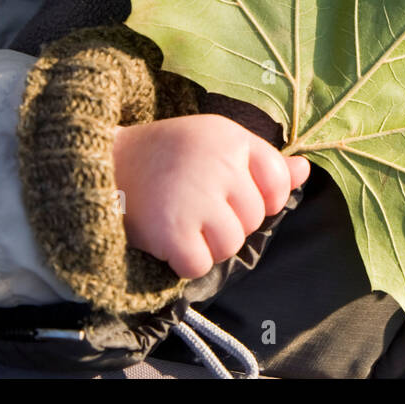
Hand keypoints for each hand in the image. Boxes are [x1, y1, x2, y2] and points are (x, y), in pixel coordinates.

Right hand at [111, 114, 310, 278]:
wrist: (99, 164)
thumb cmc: (166, 156)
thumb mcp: (217, 143)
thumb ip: (263, 161)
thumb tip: (305, 170)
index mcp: (232, 138)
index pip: (278, 180)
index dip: (263, 197)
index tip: (233, 196)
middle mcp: (218, 164)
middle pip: (253, 219)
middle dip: (229, 222)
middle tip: (195, 206)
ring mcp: (196, 198)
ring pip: (230, 245)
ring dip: (207, 244)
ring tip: (181, 221)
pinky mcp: (172, 230)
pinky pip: (200, 265)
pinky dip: (184, 262)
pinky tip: (167, 239)